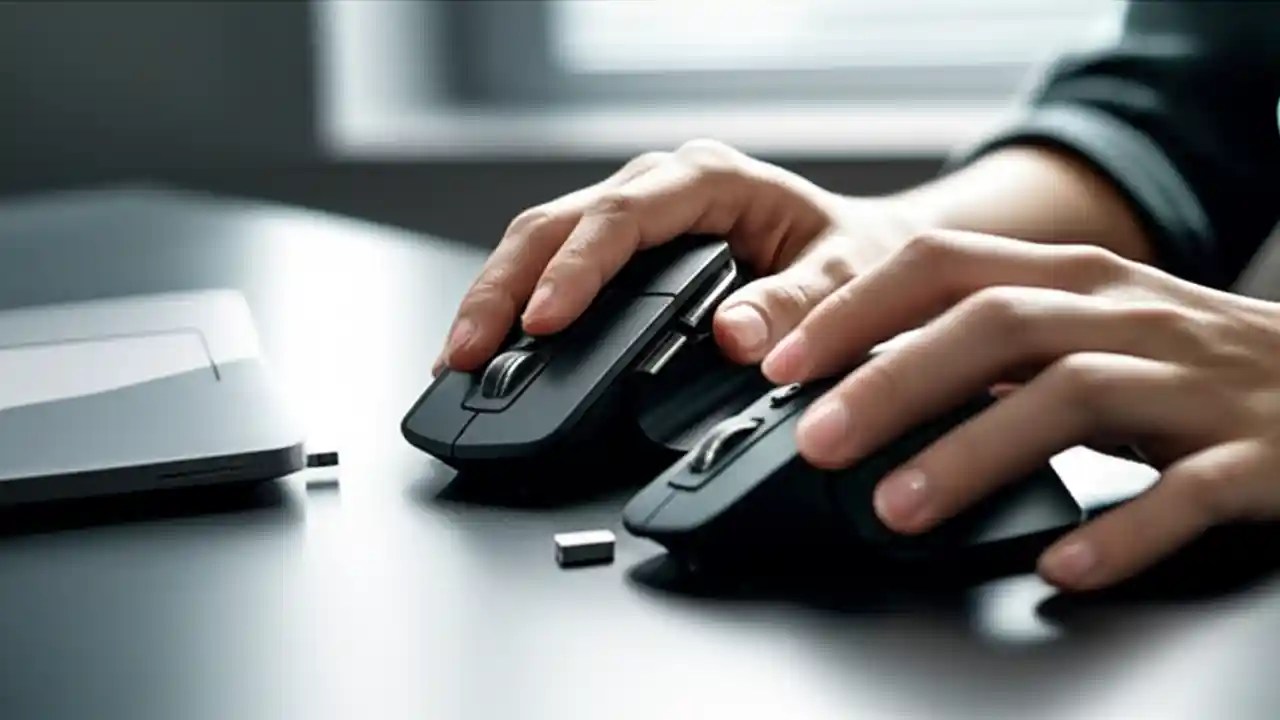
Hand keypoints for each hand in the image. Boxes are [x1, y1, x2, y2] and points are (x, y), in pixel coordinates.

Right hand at [435, 139, 924, 373]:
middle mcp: (661, 186)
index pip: (623, 218)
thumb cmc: (852, 257)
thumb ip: (797, 304)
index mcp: (711, 179)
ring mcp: (633, 211)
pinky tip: (489, 343)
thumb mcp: (843, 278)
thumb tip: (736, 337)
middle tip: (468, 350)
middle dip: (503, 288)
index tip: (544, 321)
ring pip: (538, 239)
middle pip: (556, 223)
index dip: (575, 269)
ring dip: (494, 296)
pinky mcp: (618, 245)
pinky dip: (514, 302)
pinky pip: (550, 261)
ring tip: (459, 355)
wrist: (862, 250)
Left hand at [761, 229, 1279, 591]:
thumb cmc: (1182, 362)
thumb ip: (984, 348)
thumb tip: (865, 385)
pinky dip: (1118, 529)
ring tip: (898, 508)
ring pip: (1072, 399)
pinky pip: (1183, 493)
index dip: (856, 307)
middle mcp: (1124, 317)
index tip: (780, 358)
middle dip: (892, 379)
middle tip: (815, 439)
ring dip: (974, 454)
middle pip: (994, 326)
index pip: (945, 265)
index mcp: (1072, 281)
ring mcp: (1190, 383)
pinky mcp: (1253, 454)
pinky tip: (1062, 563)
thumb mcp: (1079, 331)